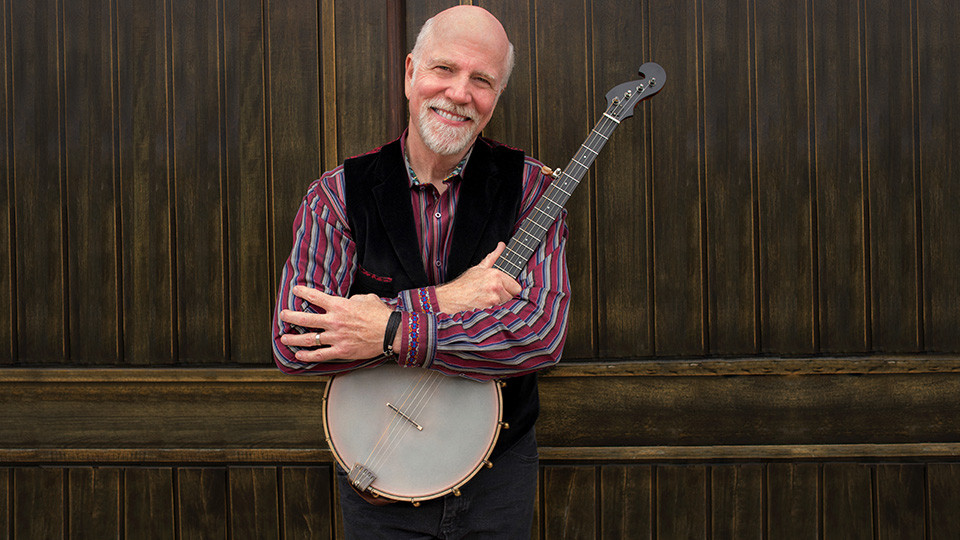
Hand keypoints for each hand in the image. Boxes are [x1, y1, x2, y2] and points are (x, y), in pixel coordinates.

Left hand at [278, 287, 392, 361]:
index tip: (295, 290)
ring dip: (293, 338)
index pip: (315, 297)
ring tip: (284, 338)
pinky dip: (307, 356)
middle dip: (290, 316)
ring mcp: (336, 337)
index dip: (303, 292)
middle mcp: (334, 321)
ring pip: (308, 339)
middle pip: (305, 319)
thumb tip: (347, 301)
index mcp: (339, 306)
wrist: (391, 332)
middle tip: (283, 315)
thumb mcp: (366, 298)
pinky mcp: (341, 351)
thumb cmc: (380, 315)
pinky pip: (320, 355)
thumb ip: (352, 299)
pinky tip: (299, 354)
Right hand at [435, 242, 521, 312]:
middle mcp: (496, 285)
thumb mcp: (480, 267)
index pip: (516, 286)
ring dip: (500, 299)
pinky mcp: (489, 305)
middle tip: (494, 290)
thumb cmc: (466, 282)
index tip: (505, 285)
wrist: (454, 295)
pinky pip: (498, 305)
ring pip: (506, 300)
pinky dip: (493, 304)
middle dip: (506, 293)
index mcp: (496, 274)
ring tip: (488, 294)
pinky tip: (485, 299)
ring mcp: (493, 296)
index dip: (511, 286)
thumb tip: (502, 245)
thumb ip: (494, 256)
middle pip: (513, 294)